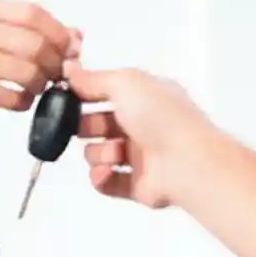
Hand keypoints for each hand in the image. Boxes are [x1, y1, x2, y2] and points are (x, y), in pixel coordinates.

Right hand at [0, 0, 80, 125]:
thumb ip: (30, 33)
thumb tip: (77, 35)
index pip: (34, 13)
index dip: (59, 33)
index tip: (70, 50)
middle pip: (35, 44)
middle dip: (55, 64)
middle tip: (55, 77)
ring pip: (27, 71)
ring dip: (40, 85)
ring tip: (34, 89)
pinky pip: (11, 96)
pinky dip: (23, 103)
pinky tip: (18, 102)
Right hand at [64, 62, 215, 208]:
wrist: (188, 162)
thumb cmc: (165, 117)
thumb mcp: (125, 82)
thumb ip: (94, 79)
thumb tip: (72, 73)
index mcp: (144, 97)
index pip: (106, 93)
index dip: (84, 95)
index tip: (67, 97)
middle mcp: (143, 125)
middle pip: (98, 124)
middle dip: (86, 126)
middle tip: (86, 127)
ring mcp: (141, 156)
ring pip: (99, 154)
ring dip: (98, 152)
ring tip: (114, 152)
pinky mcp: (137, 184)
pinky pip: (106, 182)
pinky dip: (101, 177)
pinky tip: (106, 171)